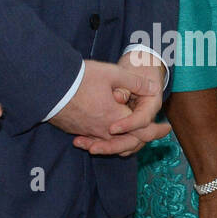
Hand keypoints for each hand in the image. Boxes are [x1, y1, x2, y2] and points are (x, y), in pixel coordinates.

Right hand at [51, 58, 169, 155]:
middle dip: (144, 138)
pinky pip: (96, 140)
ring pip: (112, 143)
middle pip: (129, 142)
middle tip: (156, 133)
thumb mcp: (111, 74)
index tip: (167, 128)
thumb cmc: (80, 78)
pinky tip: (107, 133)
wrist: (48, 87)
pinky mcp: (77, 130)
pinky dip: (107, 140)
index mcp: (115, 118)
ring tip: (134, 135)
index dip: (157, 131)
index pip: (143, 132)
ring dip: (125, 140)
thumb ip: (134, 81)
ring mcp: (89, 132)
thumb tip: (152, 86)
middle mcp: (103, 131)